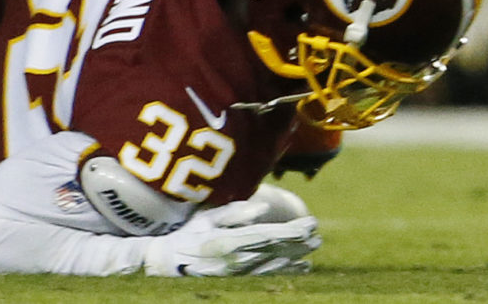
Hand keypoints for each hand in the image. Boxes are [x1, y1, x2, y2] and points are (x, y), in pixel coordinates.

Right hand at [143, 206, 321, 276]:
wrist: (169, 262)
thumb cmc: (187, 233)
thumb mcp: (206, 216)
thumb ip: (235, 213)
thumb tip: (262, 208)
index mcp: (230, 241)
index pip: (268, 235)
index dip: (291, 231)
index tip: (310, 224)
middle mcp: (237, 259)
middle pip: (275, 251)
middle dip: (298, 243)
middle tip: (318, 236)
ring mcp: (239, 271)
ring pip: (274, 264)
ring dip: (296, 257)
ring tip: (314, 248)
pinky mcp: (239, 277)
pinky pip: (267, 274)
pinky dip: (286, 271)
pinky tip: (301, 268)